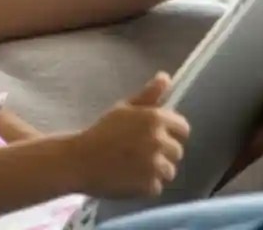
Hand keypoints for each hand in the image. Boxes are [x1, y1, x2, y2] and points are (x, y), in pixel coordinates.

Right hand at [71, 73, 190, 198]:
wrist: (79, 160)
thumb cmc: (101, 132)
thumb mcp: (124, 109)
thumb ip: (149, 95)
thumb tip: (165, 76)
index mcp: (155, 119)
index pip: (183, 128)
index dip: (170, 132)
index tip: (154, 136)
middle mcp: (159, 141)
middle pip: (177, 151)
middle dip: (161, 153)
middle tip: (138, 152)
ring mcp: (155, 165)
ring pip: (169, 170)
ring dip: (155, 171)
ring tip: (133, 166)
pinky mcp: (149, 185)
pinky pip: (157, 186)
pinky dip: (145, 185)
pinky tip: (128, 177)